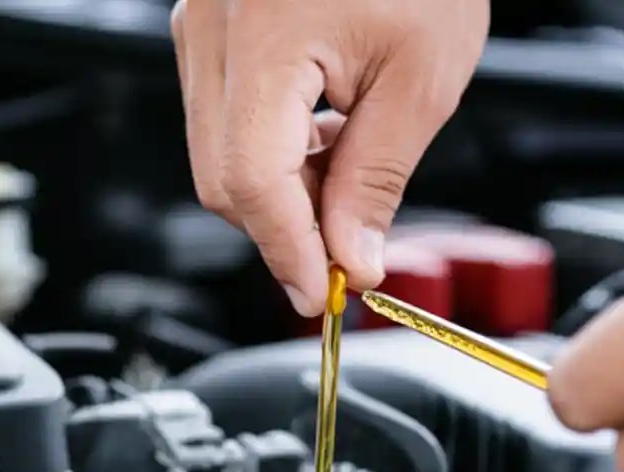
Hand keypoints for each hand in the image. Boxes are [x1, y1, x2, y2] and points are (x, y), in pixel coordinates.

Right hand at [170, 0, 488, 315]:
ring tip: (352, 177)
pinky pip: (224, 120)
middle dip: (286, 228)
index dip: (287, 252)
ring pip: (219, 157)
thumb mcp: (421, 76)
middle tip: (352, 249)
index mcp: (262, 36)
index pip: (251, 183)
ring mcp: (201, 24)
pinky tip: (326, 141)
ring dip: (284, 193)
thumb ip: (376, 178)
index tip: (324, 293)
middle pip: (222, 180)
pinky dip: (274, 154)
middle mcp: (210, 28)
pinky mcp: (213, 27)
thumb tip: (349, 258)